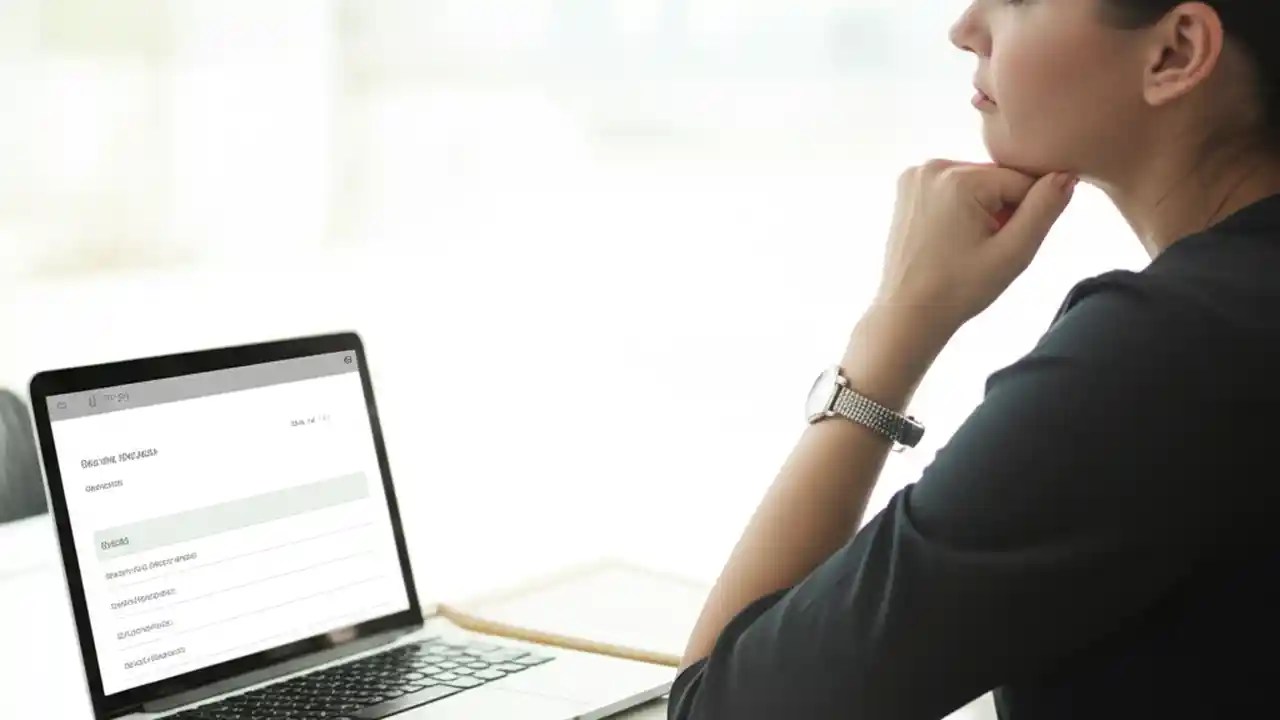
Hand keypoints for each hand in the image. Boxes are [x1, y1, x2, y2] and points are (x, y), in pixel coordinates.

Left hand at [873, 159, 1076, 330]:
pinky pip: (953, 188)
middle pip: (997, 179)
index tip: (1001, 244)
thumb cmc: (958, 289)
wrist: (908, 312)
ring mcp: (915, 175)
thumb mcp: (1013, 253)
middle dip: (1001, 210)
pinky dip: (960, 208)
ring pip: (977, 183)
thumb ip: (1044, 209)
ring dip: (982, 209)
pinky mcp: (907, 187)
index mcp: (958, 178)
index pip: (1022, 181)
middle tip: (982, 248)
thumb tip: (1066, 174)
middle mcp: (933, 166)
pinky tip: (950, 239)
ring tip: (964, 246)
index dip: (1024, 215)